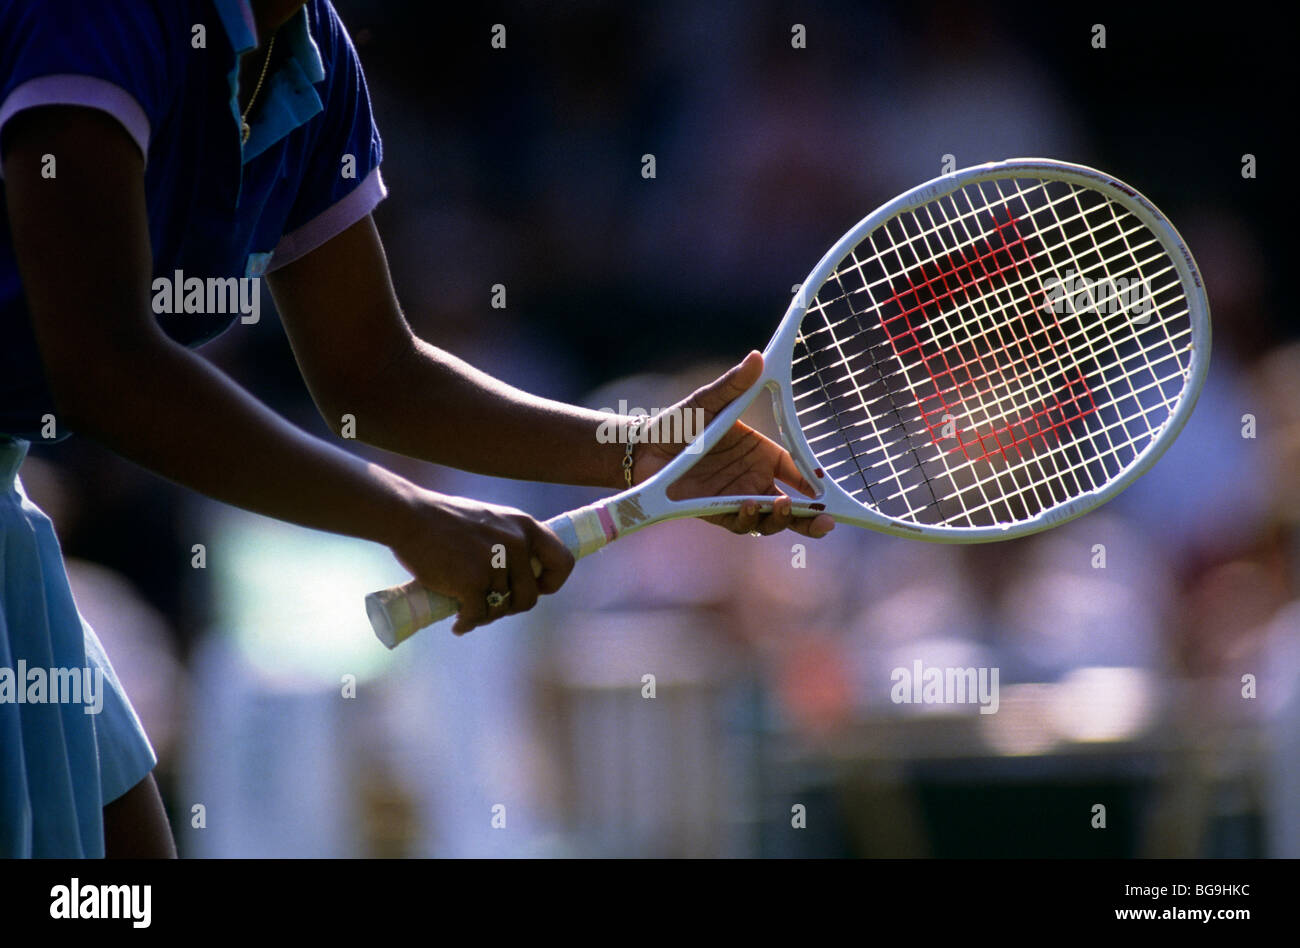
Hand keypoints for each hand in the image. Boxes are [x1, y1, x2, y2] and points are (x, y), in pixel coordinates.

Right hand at [386, 489, 574, 634]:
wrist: (409, 516)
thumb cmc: (444, 519)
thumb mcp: (491, 519)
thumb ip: (509, 540)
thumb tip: (521, 574)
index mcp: (525, 526)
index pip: (563, 561)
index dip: (551, 582)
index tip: (536, 588)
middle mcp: (516, 544)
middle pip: (530, 597)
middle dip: (511, 607)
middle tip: (492, 605)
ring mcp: (495, 563)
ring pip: (501, 608)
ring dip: (486, 615)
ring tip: (469, 610)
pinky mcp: (472, 581)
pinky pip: (478, 616)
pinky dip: (467, 623)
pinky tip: (459, 623)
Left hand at [632, 351, 835, 537]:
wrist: (642, 448)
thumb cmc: (678, 422)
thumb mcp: (707, 402)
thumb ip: (732, 385)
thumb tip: (756, 358)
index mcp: (759, 453)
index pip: (795, 470)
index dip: (812, 480)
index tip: (826, 486)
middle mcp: (752, 478)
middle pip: (792, 504)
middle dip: (812, 516)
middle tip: (828, 521)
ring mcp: (736, 497)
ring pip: (770, 519)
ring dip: (783, 519)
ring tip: (785, 505)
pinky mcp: (716, 512)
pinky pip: (740, 524)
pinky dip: (749, 518)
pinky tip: (751, 505)